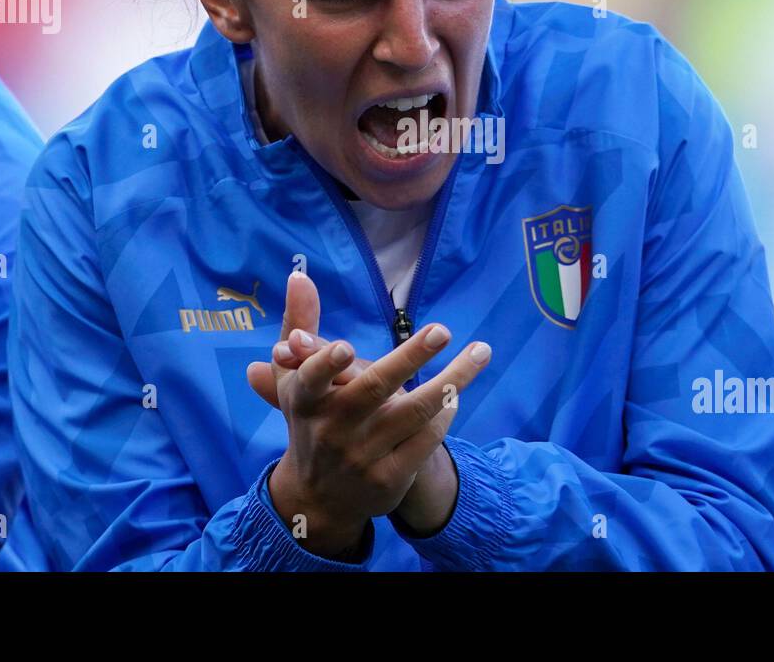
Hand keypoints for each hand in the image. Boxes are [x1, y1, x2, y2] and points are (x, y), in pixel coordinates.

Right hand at [252, 325, 460, 536]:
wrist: (318, 498)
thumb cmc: (310, 419)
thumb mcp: (293, 378)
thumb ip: (299, 326)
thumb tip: (299, 274)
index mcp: (306, 400)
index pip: (312, 380)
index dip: (326, 364)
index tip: (345, 347)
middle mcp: (333, 429)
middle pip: (376, 389)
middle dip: (410, 358)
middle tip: (442, 330)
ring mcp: (362, 456)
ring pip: (413, 413)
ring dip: (451, 381)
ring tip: (480, 351)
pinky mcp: (389, 479)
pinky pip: (426, 440)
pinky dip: (445, 415)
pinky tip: (458, 394)